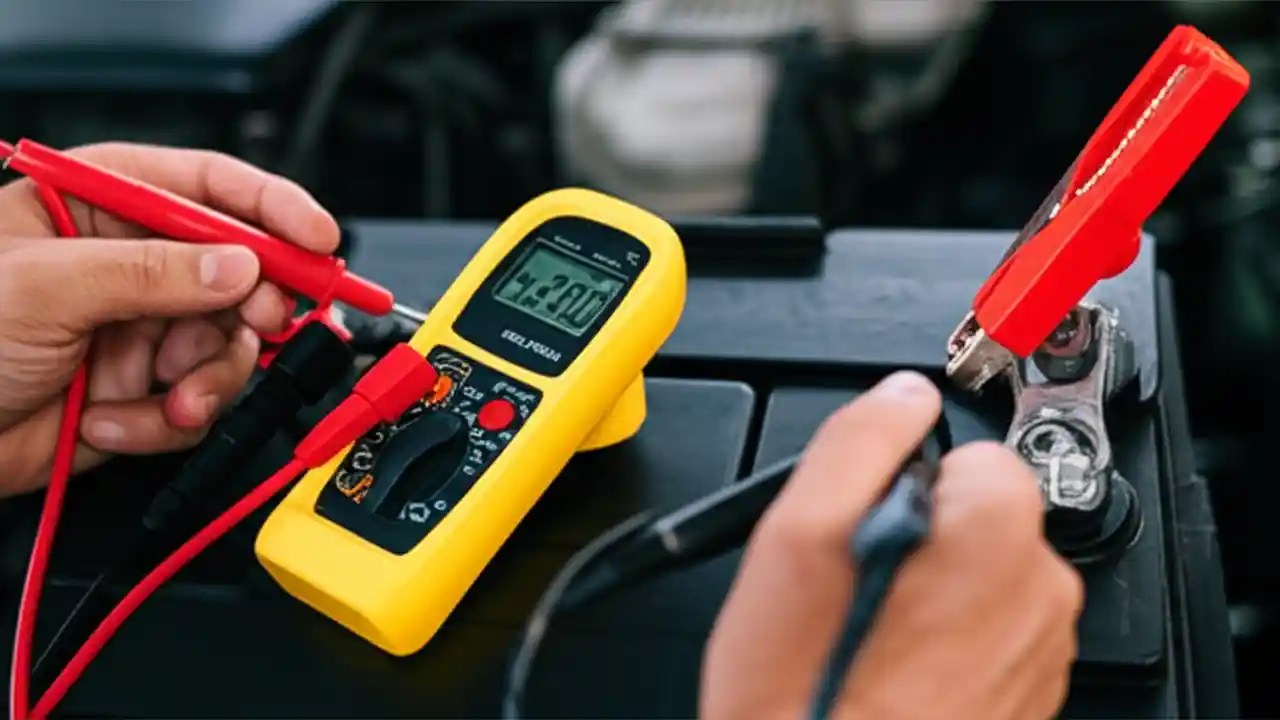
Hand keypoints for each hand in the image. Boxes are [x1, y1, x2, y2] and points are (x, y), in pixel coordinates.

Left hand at [0, 143, 339, 496]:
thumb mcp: (48, 285)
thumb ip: (152, 272)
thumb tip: (238, 266)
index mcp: (101, 207)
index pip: (206, 188)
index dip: (271, 207)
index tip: (317, 238)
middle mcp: (131, 265)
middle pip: (238, 271)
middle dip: (253, 307)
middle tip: (262, 324)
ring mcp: (140, 330)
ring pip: (228, 346)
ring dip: (207, 380)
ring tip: (170, 399)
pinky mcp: (142, 391)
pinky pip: (196, 403)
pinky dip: (162, 421)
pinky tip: (109, 421)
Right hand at [701, 371, 1083, 719]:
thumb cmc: (804, 699)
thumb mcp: (795, 540)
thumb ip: (857, 441)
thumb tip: (900, 395)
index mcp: (997, 536)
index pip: (964, 448)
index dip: (894, 483)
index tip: (858, 529)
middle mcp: (1039, 594)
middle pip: (974, 511)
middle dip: (914, 535)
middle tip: (851, 590)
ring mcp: (1038, 654)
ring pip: (976, 573)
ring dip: (924, 591)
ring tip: (866, 636)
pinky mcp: (1024, 698)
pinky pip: (982, 632)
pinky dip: (940, 642)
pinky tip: (890, 671)